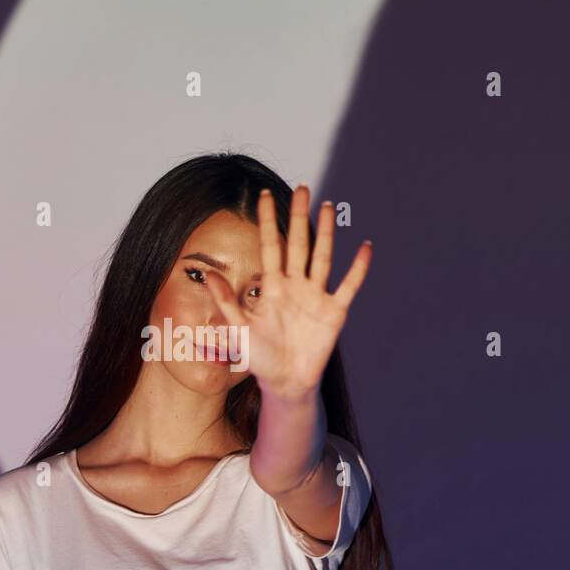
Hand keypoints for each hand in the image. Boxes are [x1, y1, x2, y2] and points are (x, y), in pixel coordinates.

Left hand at [203, 184, 371, 401]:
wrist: (285, 382)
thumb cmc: (260, 357)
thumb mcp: (238, 328)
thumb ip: (225, 301)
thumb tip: (205, 275)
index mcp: (272, 286)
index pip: (269, 246)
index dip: (266, 221)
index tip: (263, 195)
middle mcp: (295, 285)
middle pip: (298, 243)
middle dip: (299, 216)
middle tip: (302, 187)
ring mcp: (316, 296)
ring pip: (323, 257)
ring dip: (326, 233)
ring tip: (328, 207)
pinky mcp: (334, 312)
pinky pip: (348, 285)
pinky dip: (357, 268)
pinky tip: (364, 248)